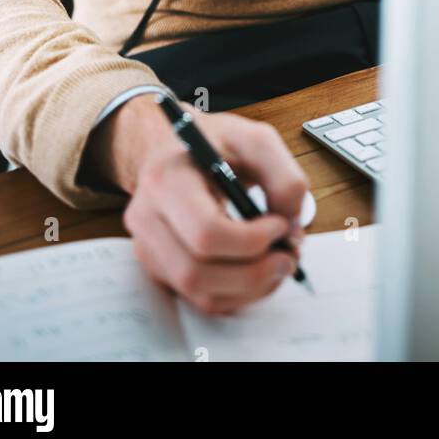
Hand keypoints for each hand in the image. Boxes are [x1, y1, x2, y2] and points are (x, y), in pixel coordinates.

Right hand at [121, 102, 308, 315]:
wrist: (174, 148)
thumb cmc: (214, 142)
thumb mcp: (255, 139)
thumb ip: (283, 176)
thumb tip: (290, 225)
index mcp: (167, 180)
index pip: (205, 232)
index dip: (251, 240)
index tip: (280, 225)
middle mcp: (147, 218)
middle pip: (198, 273)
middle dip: (254, 272)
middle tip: (288, 255)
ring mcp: (149, 248)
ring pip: (200, 294)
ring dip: (250, 288)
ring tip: (278, 263)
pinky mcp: (160, 269)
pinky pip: (200, 299)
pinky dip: (238, 294)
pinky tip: (257, 271)